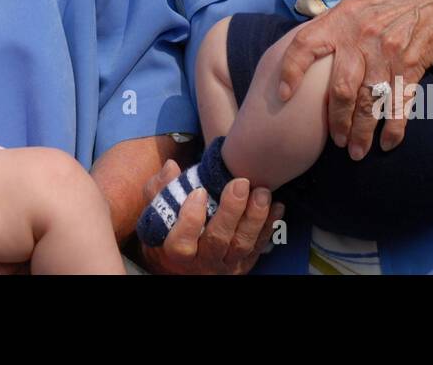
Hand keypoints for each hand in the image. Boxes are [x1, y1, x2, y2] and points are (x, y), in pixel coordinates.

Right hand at [136, 160, 282, 274]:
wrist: (183, 267)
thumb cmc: (167, 233)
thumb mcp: (155, 215)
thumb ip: (159, 190)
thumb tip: (172, 166)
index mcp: (176, 253)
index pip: (182, 242)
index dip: (190, 219)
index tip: (199, 191)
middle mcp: (201, 263)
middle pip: (217, 240)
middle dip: (231, 211)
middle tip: (240, 183)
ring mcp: (225, 266)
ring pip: (242, 245)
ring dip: (255, 218)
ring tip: (262, 192)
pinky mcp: (243, 264)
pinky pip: (258, 248)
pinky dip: (269, 227)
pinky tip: (277, 206)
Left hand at [278, 0, 432, 159]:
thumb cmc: (385, 3)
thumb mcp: (351, 6)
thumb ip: (327, 29)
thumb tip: (300, 56)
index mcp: (339, 21)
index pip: (305, 46)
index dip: (291, 70)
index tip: (284, 95)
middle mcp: (361, 38)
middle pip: (341, 89)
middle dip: (337, 121)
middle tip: (336, 141)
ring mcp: (387, 54)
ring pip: (370, 102)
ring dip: (363, 132)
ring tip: (356, 152)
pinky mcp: (411, 66)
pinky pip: (399, 104)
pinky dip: (394, 128)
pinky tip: (387, 144)